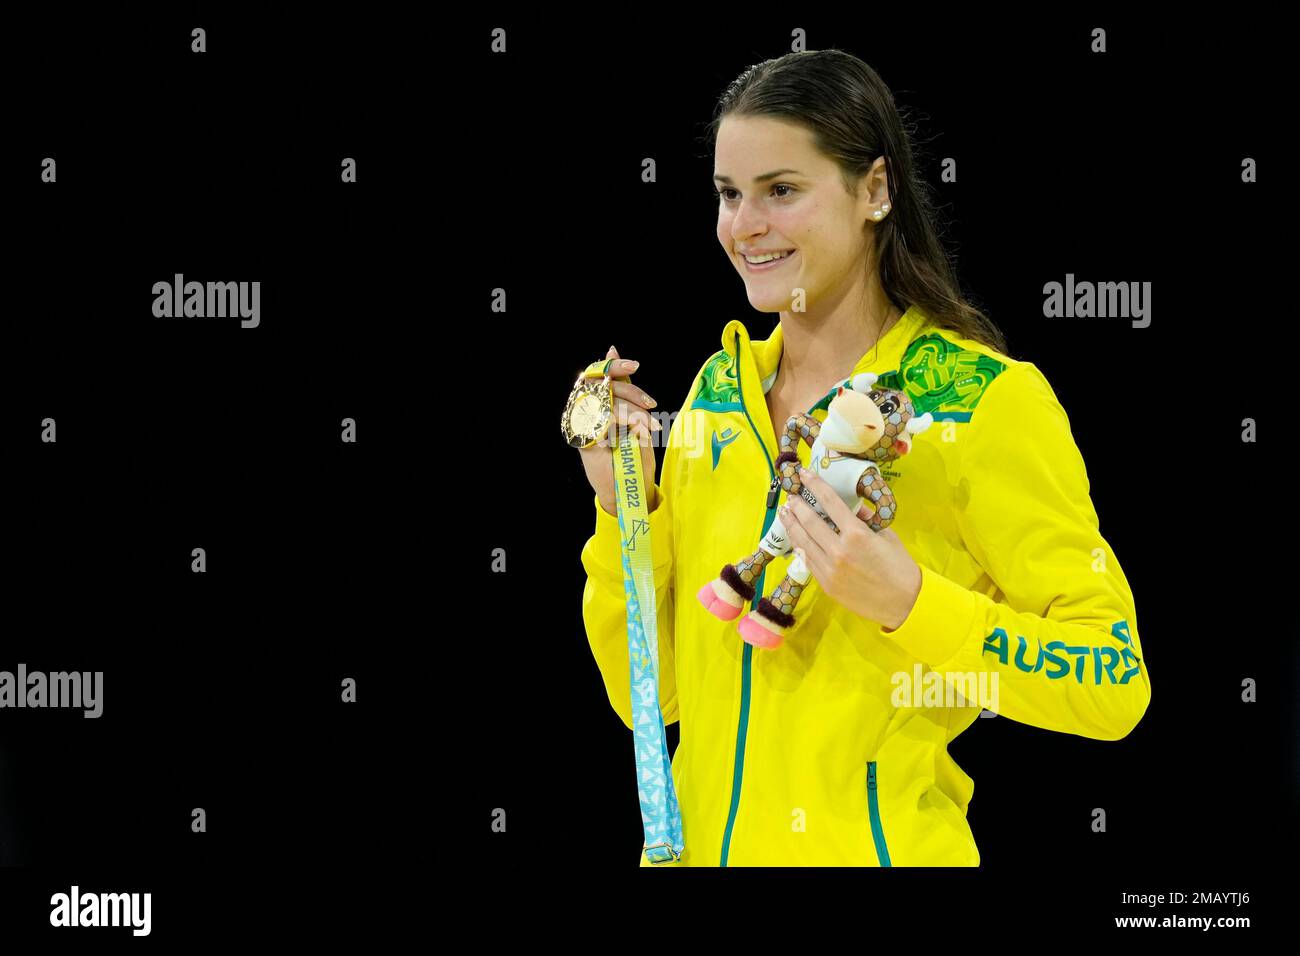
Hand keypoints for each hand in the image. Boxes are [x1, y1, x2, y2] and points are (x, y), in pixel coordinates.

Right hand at [576, 345, 661, 515]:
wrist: (630, 486)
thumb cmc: (631, 450)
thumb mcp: (630, 411)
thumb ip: (621, 385)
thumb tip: (611, 349)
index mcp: (591, 402)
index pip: (597, 374)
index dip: (614, 365)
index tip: (635, 365)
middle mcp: (582, 411)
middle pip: (603, 385)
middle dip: (631, 391)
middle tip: (651, 405)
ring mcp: (582, 426)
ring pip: (607, 401)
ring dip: (634, 411)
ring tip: (649, 427)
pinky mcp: (585, 441)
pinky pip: (606, 418)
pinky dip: (628, 422)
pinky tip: (640, 432)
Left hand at [778, 467, 921, 630]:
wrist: (904, 603)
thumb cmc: (899, 566)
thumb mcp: (886, 535)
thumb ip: (865, 519)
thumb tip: (851, 508)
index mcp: (856, 534)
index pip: (829, 502)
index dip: (815, 484)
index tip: (804, 473)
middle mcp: (839, 550)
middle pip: (809, 521)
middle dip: (797, 505)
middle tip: (790, 495)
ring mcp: (830, 569)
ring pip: (803, 542)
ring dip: (791, 525)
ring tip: (785, 513)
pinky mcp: (826, 584)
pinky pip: (808, 561)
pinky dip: (800, 546)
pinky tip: (796, 537)